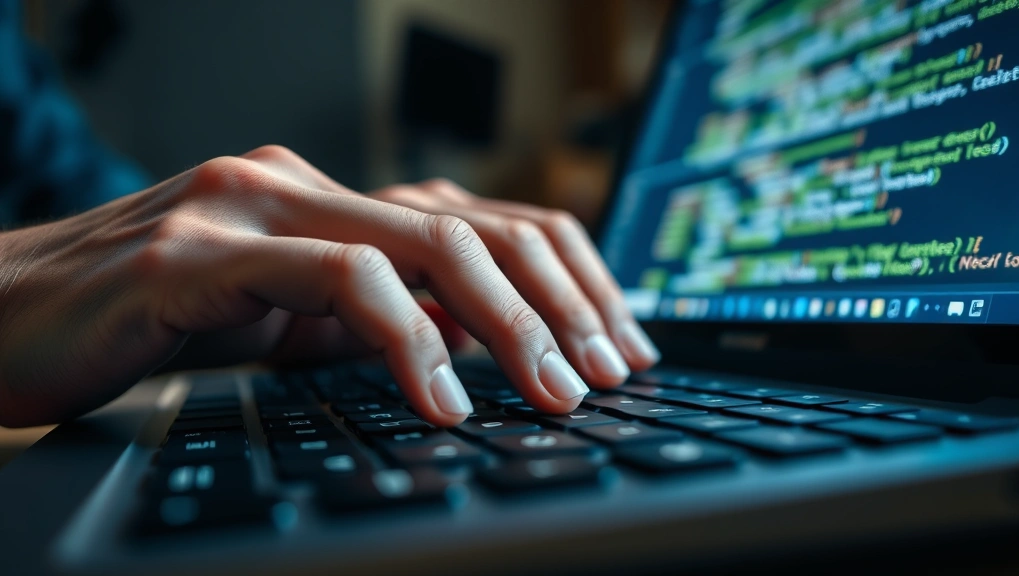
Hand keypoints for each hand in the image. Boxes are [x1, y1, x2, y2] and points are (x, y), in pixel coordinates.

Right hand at [0, 146, 658, 427]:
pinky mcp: (196, 251)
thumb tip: (476, 345)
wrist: (3, 314)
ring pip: (420, 242)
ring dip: (505, 323)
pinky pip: (332, 278)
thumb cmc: (151, 320)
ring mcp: (250, 205)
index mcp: (336, 199)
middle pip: (477, 225)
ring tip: (552, 391)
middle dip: (560, 303)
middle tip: (608, 374)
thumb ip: (374, 320)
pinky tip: (437, 398)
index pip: (488, 220)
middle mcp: (304, 183)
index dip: (569, 279)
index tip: (617, 345)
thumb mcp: (289, 322)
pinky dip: (402, 336)